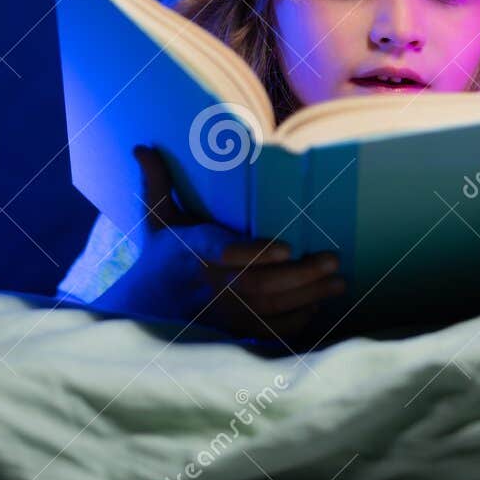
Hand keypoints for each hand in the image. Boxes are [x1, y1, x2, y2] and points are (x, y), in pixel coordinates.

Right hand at [98, 146, 343, 345]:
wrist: (146, 306)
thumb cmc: (161, 254)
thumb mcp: (157, 217)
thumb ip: (157, 182)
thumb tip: (142, 147)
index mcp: (191, 252)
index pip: (223, 255)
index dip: (256, 254)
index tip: (287, 247)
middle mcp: (207, 286)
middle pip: (257, 285)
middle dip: (299, 275)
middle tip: (332, 260)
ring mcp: (221, 313)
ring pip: (269, 309)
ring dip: (307, 296)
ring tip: (337, 281)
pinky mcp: (231, 331)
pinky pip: (267, 332)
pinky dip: (296, 321)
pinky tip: (318, 305)